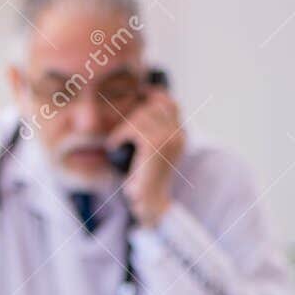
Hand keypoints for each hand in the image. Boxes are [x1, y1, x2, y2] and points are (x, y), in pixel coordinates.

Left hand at [109, 87, 185, 226]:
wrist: (150, 202)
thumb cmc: (144, 178)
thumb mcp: (150, 150)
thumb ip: (151, 130)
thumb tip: (141, 103)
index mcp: (181, 135)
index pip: (170, 103)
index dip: (154, 95)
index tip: (140, 93)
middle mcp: (179, 134)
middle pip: (152, 106)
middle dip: (133, 117)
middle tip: (122, 134)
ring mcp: (169, 139)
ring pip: (140, 116)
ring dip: (124, 129)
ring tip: (118, 143)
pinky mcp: (155, 145)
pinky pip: (131, 129)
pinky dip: (119, 137)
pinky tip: (114, 147)